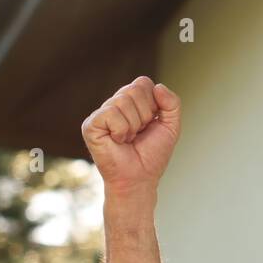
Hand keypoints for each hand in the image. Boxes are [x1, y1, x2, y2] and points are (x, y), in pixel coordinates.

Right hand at [81, 76, 181, 194]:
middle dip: (144, 115)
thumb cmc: (151, 155)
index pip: (143, 83)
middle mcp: (114, 104)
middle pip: (134, 89)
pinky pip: (111, 114)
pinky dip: (121, 130)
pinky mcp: (90, 125)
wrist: (140, 179)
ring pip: (123, 101)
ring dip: (133, 126)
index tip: (150, 124)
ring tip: (128, 139)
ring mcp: (101, 114)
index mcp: (130, 101)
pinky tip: (117, 141)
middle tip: (138, 134)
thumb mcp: (171, 126)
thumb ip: (172, 103)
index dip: (153, 104)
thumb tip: (158, 86)